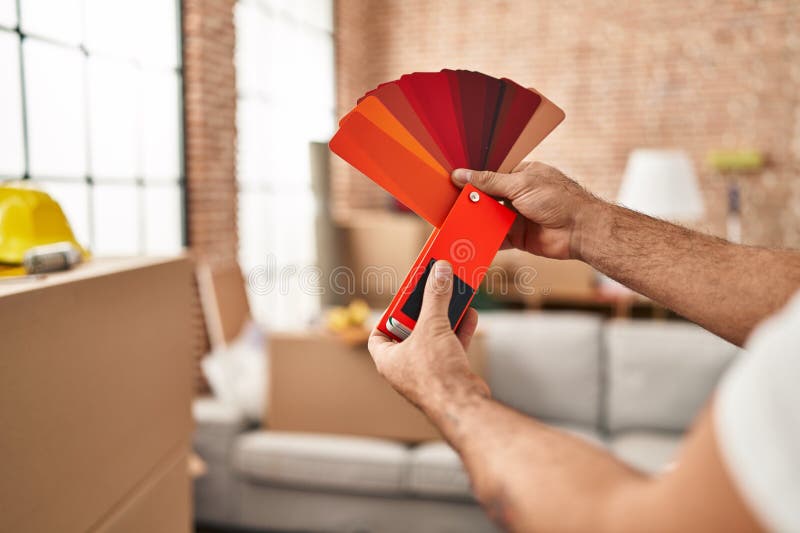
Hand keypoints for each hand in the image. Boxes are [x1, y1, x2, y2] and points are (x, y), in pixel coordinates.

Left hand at [368, 260, 489, 414]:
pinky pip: (452, 346)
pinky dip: (460, 330)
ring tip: (452, 296)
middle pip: (411, 330)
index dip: (388, 315)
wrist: (464, 405)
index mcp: (388, 359)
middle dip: (423, 311)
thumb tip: (438, 272)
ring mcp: (428, 371)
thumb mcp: (432, 326)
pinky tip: (469, 313)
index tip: (402, 299)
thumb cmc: (436, 374)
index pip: (378, 333)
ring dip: (444, 317)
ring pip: (434, 337)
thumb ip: (435, 297)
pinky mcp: (449, 373)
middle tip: (430, 291)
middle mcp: (405, 366)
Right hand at [452, 161, 599, 259]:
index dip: (472, 178)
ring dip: (475, 219)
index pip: (490, 174)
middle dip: (471, 200)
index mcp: (521, 174)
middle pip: (487, 197)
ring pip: (489, 217)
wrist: (580, 231)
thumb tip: (462, 174)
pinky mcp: (518, 236)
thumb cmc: (558, 199)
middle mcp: (518, 194)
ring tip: (454, 220)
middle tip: (447, 202)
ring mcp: (517, 216)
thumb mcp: (520, 184)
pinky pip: (496, 237)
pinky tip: (469, 238)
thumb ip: (490, 181)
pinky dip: (484, 238)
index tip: (451, 181)